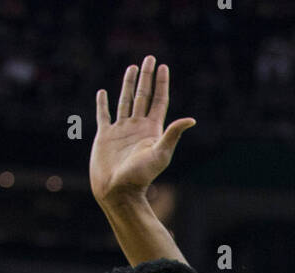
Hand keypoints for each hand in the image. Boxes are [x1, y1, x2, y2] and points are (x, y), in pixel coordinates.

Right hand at [91, 56, 196, 205]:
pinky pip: (103, 115)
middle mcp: (137, 128)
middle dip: (147, 77)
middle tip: (149, 58)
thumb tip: (192, 120)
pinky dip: (103, 103)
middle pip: (143, 96)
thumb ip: (173, 134)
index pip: (158, 101)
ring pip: (125, 101)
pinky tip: (103, 93)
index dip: (161, 84)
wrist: (118, 192)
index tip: (163, 66)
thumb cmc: (140, 177)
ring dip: (128, 84)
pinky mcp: (105, 136)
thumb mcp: (160, 154)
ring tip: (132, 68)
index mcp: (151, 130)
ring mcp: (121, 131)